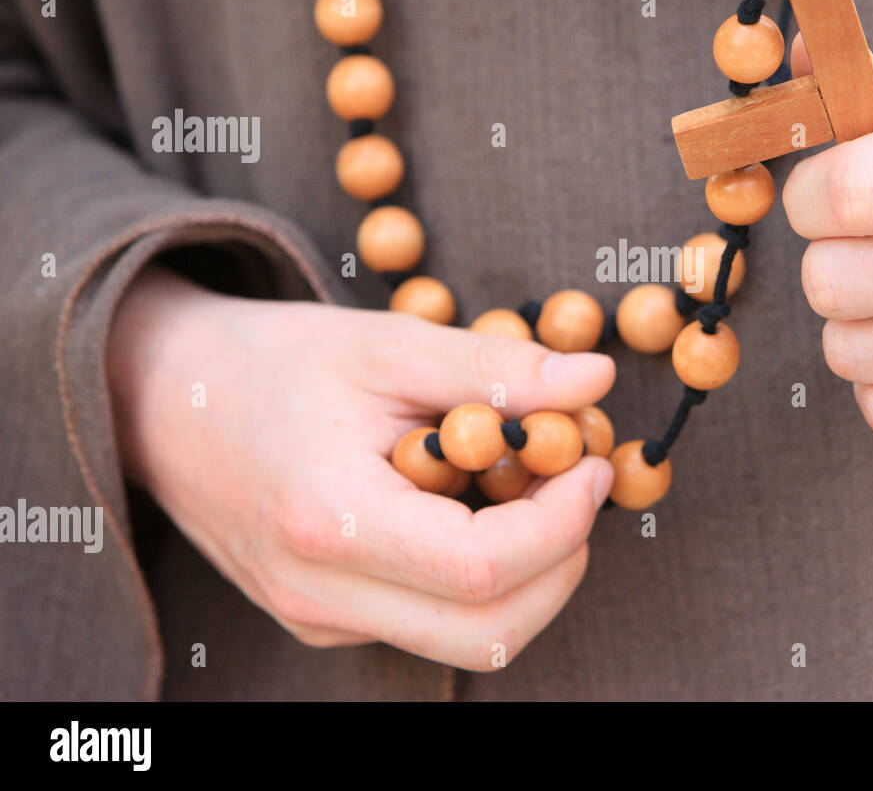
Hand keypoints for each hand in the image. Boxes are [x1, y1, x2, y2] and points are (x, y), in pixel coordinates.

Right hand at [106, 266, 615, 669]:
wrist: (164, 401)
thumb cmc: (274, 362)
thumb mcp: (388, 345)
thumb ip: (496, 370)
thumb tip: (595, 379)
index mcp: (328, 522)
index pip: (481, 570)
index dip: (563, 521)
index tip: (591, 460)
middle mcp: (319, 595)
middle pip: (488, 635)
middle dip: (563, 563)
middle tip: (576, 482)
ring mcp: (318, 618)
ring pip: (468, 639)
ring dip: (530, 572)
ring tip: (528, 484)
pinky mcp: (324, 619)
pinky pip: (431, 620)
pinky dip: (483, 574)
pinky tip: (475, 502)